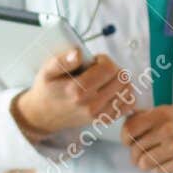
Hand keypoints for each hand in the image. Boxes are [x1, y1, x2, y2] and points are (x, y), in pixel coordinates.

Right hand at [12, 51, 137, 140]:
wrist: (43, 115)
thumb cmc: (47, 89)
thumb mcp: (47, 70)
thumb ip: (62, 60)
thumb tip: (78, 53)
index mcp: (78, 90)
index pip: (109, 68)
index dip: (104, 59)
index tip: (94, 61)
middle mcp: (91, 104)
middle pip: (121, 78)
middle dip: (113, 68)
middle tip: (99, 69)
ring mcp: (99, 114)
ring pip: (128, 90)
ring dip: (119, 80)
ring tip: (104, 79)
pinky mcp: (104, 119)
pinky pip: (128, 105)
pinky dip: (124, 94)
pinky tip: (112, 90)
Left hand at [121, 106, 172, 172]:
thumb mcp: (169, 111)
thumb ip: (146, 116)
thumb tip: (124, 123)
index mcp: (161, 114)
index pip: (130, 129)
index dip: (125, 138)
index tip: (128, 141)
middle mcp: (167, 129)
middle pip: (135, 149)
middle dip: (134, 154)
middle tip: (141, 153)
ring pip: (144, 163)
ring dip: (144, 163)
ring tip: (150, 159)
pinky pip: (158, 171)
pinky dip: (157, 169)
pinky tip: (163, 162)